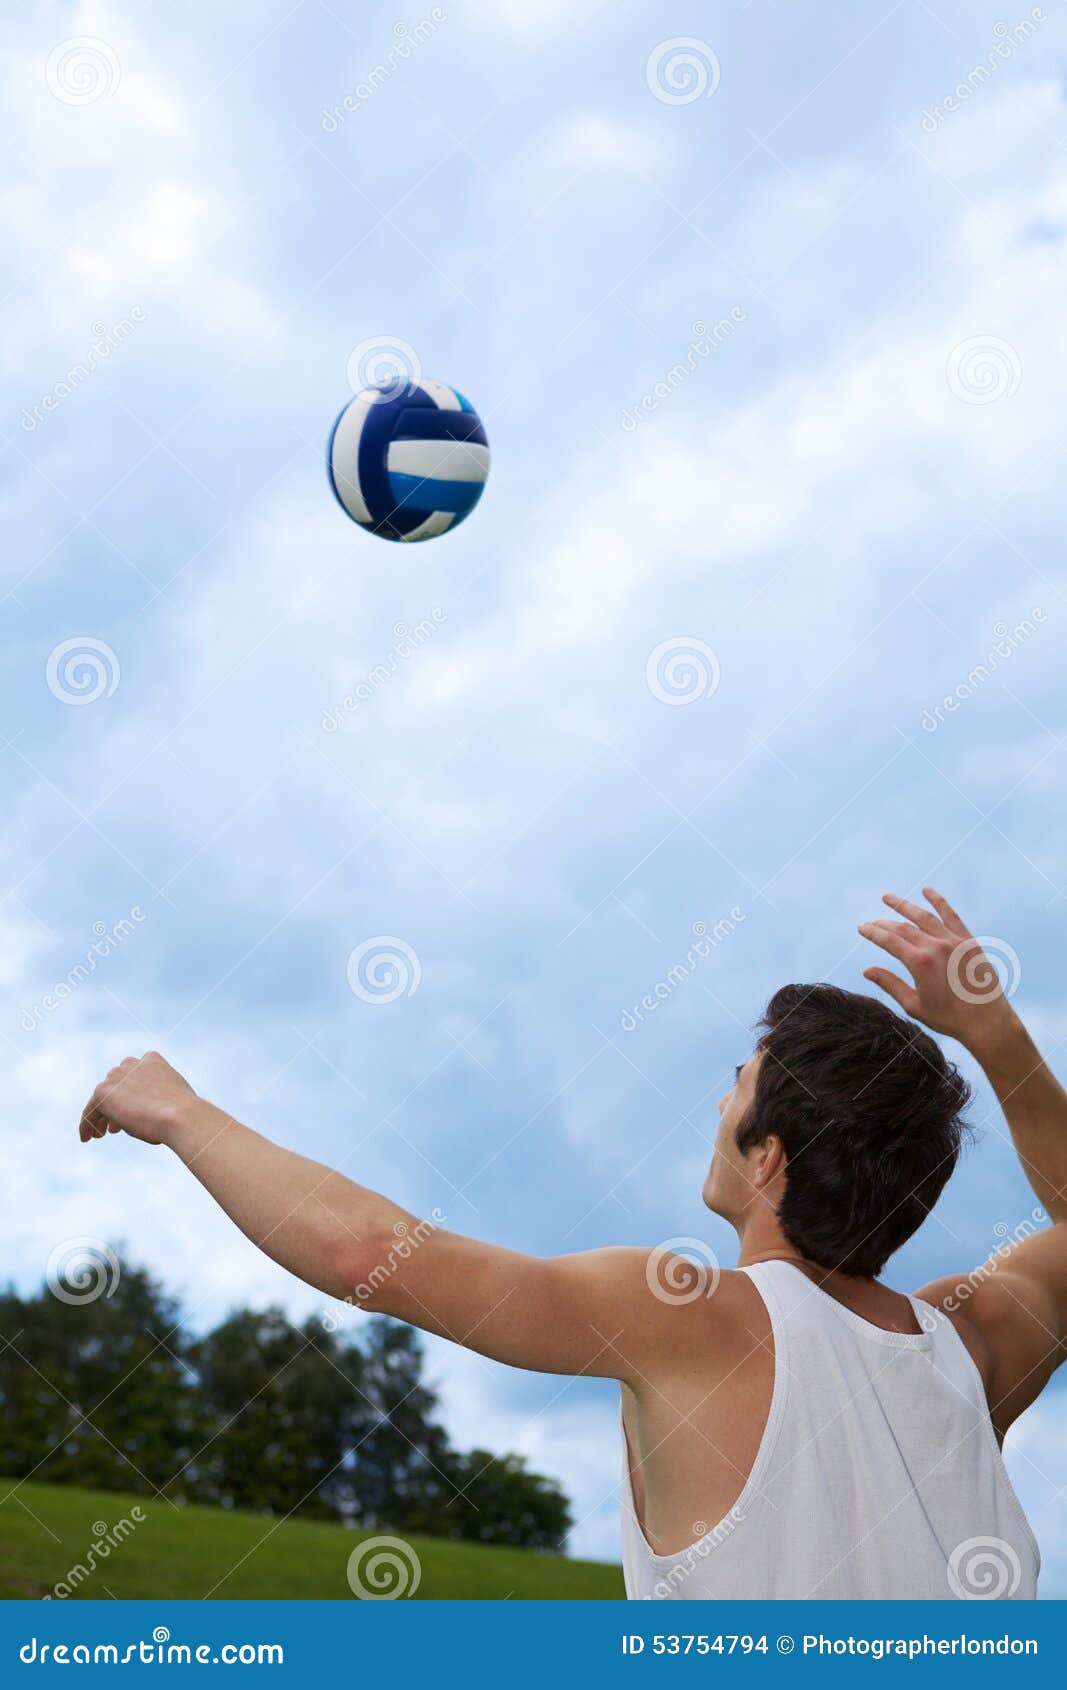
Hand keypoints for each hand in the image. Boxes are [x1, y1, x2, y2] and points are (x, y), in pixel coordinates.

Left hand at [79, 1052, 197, 1145]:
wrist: (180, 1116)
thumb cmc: (184, 1114)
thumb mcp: (173, 1098)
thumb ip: (158, 1097)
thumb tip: (150, 1110)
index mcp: (153, 1060)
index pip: (133, 1074)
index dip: (129, 1094)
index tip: (130, 1110)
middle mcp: (132, 1063)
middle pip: (115, 1084)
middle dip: (115, 1105)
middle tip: (114, 1128)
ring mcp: (116, 1076)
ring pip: (102, 1097)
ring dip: (101, 1115)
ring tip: (100, 1134)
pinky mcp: (103, 1092)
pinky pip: (90, 1110)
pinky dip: (86, 1124)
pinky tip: (87, 1138)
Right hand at [858, 887, 1017, 1052]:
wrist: (987, 1022)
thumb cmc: (948, 1018)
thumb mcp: (913, 1005)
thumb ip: (890, 984)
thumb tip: (867, 970)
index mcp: (920, 963)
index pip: (889, 940)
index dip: (873, 932)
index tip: (862, 928)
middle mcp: (936, 946)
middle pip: (903, 928)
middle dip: (884, 923)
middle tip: (871, 922)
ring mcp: (955, 941)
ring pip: (924, 917)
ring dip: (904, 905)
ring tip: (888, 898)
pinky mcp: (969, 941)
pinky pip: (951, 916)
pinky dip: (939, 902)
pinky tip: (927, 891)